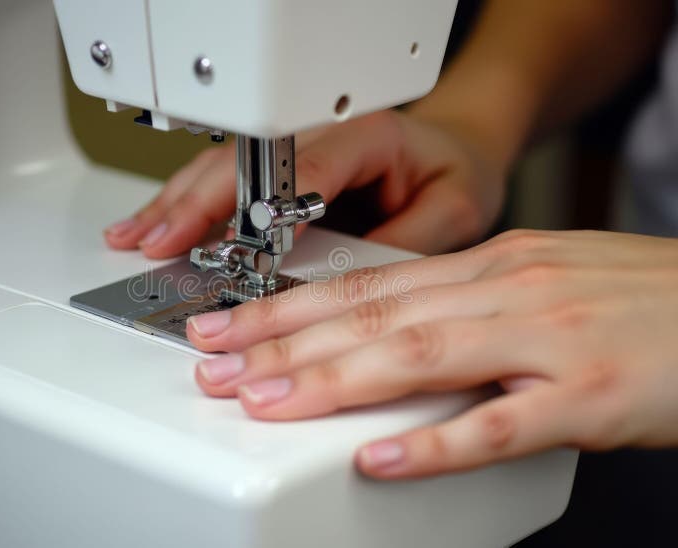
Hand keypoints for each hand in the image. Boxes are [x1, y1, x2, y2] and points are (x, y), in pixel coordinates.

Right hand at [103, 109, 507, 256]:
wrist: (453, 153)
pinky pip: (223, 181)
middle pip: (241, 164)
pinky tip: (156, 220)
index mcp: (365, 136)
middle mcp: (319, 134)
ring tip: (137, 235)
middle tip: (158, 244)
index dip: (257, 207)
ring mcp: (292, 148)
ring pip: (222, 168)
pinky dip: (185, 203)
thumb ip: (405, 244)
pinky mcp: (278, 169)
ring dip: (176, 203)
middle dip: (195, 205)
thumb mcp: (455, 211)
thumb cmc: (454, 176)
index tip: (224, 243)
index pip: (298, 167)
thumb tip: (343, 283)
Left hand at [186, 230, 677, 479]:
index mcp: (491, 267)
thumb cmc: (636, 300)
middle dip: (285, 341)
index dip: (290, 307)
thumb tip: (389, 325)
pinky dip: (435, 442)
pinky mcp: (589, 397)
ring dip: (333, 381)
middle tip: (217, 362)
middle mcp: (506, 292)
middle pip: (373, 315)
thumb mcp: (538, 281)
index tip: (231, 324)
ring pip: (418, 356)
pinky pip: (501, 423)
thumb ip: (462, 303)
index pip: (367, 284)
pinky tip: (378, 458)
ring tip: (266, 401)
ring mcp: (546, 342)